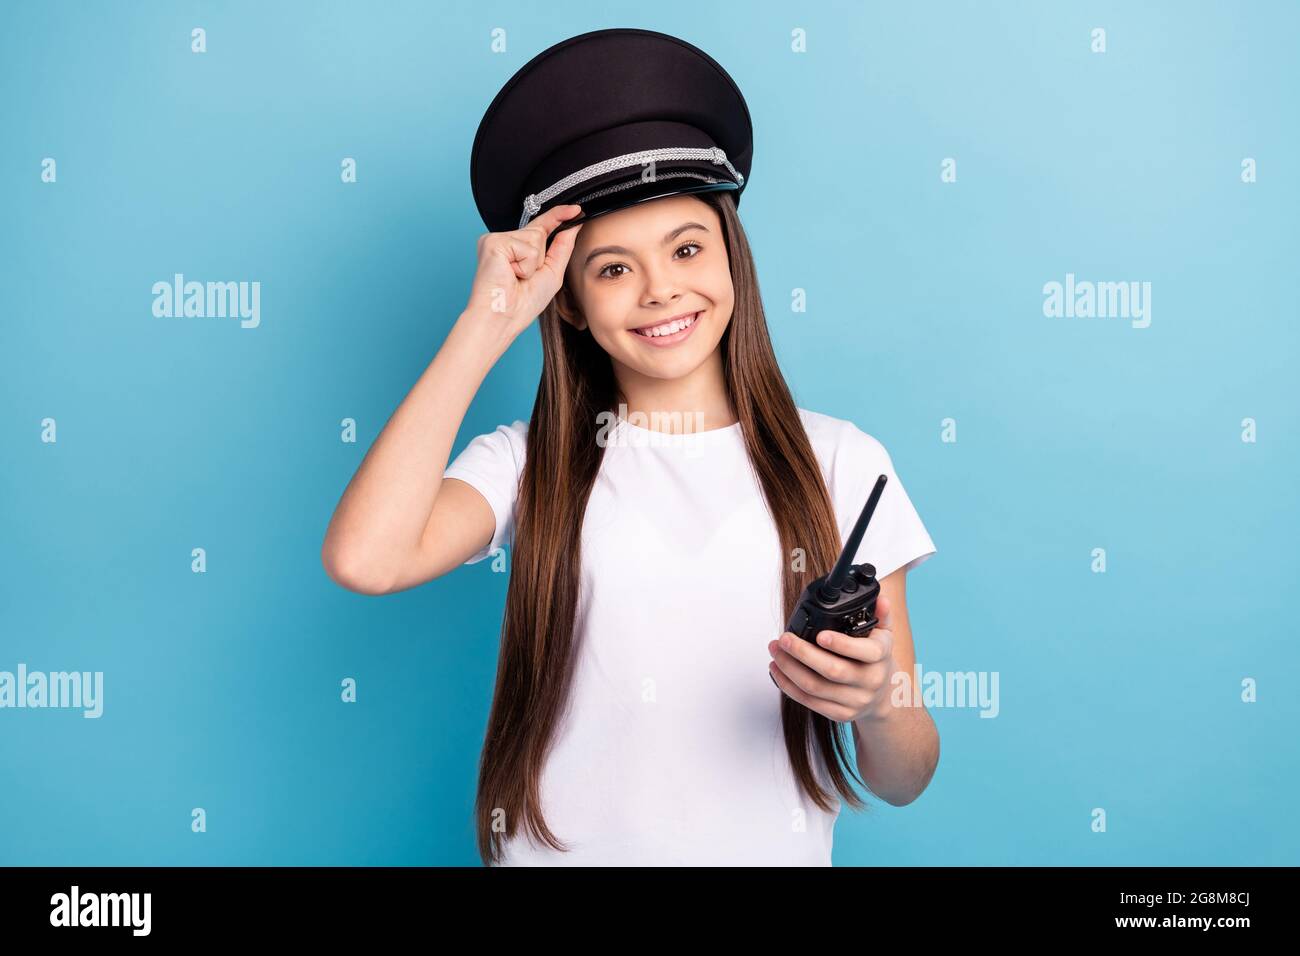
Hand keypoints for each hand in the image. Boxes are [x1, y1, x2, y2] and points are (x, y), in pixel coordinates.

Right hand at [463, 204, 583, 336]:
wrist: (503, 318)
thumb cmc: (523, 303)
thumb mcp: (552, 272)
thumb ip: (562, 246)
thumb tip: (575, 223)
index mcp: (517, 248)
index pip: (540, 226)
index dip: (558, 216)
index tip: (577, 209)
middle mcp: (505, 241)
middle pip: (539, 231)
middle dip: (541, 255)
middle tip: (525, 278)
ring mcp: (496, 239)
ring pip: (534, 237)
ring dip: (533, 263)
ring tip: (517, 277)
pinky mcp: (492, 242)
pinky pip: (525, 246)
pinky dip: (525, 265)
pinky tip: (511, 274)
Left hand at [768, 594, 895, 722]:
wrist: (884, 697)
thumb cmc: (876, 660)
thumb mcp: (884, 636)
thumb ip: (880, 615)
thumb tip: (881, 599)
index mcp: (881, 658)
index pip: (865, 652)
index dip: (841, 644)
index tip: (820, 635)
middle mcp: (870, 681)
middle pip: (833, 671)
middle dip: (803, 653)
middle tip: (784, 639)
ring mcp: (855, 700)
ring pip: (816, 688)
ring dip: (789, 669)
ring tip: (775, 651)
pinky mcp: (840, 714)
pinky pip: (810, 702)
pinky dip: (789, 686)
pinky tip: (778, 671)